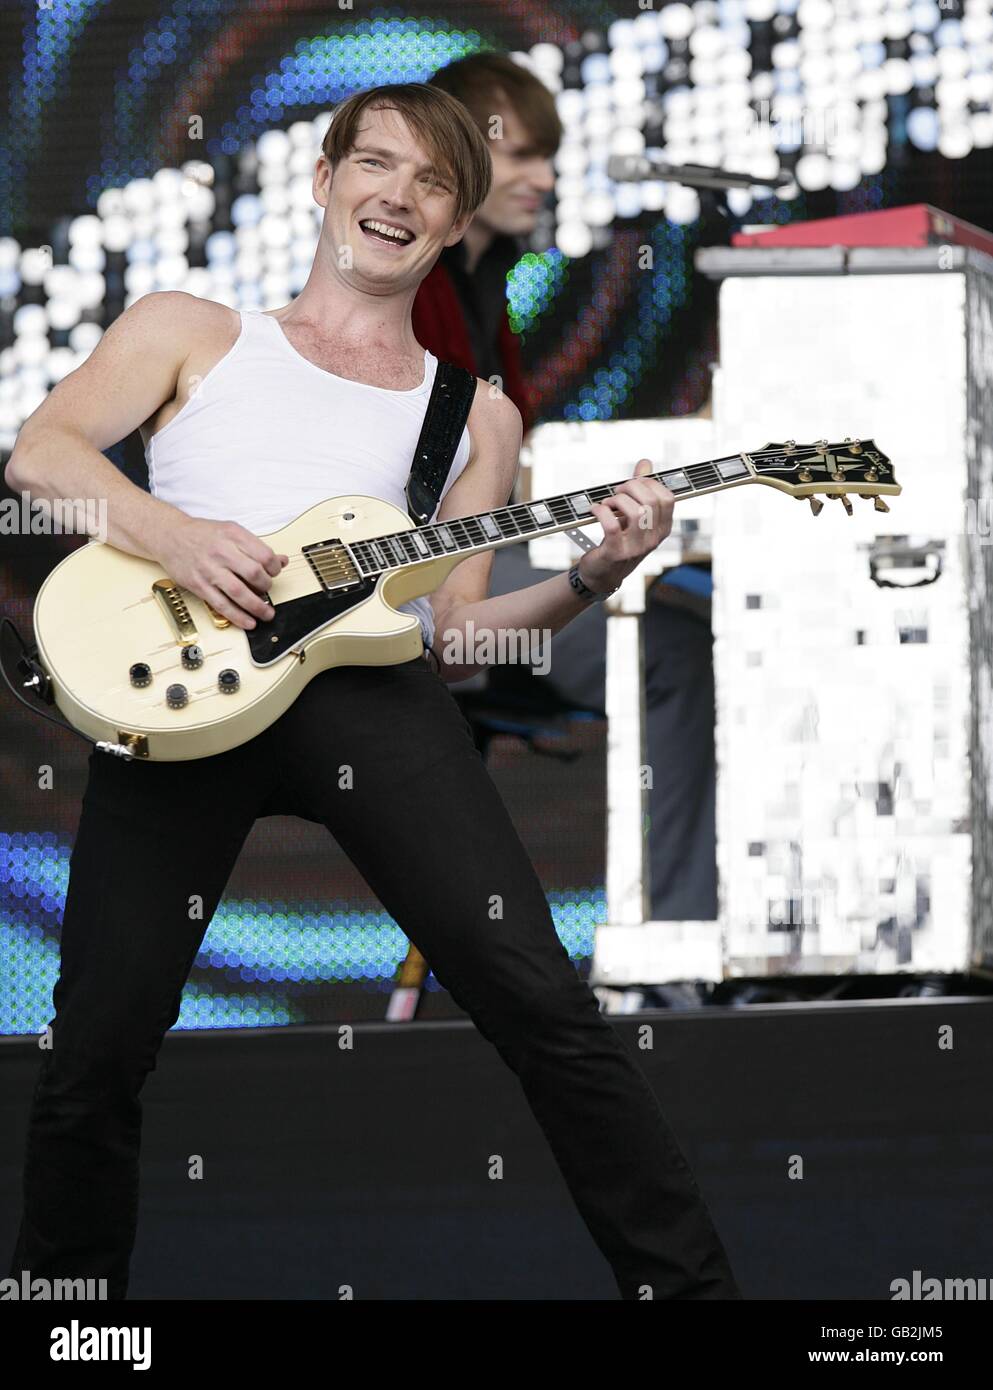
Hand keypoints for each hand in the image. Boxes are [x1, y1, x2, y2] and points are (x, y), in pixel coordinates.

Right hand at [156, 515, 288, 629]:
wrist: (169, 536)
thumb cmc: (202, 534)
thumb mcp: (231, 532)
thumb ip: (256, 547)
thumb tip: (282, 561)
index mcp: (233, 535)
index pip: (264, 555)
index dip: (274, 568)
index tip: (274, 573)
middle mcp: (222, 552)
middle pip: (254, 574)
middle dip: (266, 587)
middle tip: (267, 591)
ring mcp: (209, 570)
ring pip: (239, 593)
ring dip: (257, 607)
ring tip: (266, 614)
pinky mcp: (199, 585)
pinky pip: (221, 605)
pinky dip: (237, 616)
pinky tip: (248, 622)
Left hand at [580, 459, 674, 592]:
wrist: (602, 574)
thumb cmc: (619, 541)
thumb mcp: (634, 517)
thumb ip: (640, 489)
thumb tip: (645, 463)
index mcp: (662, 528)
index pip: (668, 498)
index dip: (649, 484)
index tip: (634, 484)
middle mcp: (653, 539)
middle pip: (650, 501)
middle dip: (630, 488)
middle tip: (617, 492)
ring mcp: (636, 548)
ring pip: (635, 511)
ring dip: (616, 500)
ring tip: (608, 503)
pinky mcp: (616, 552)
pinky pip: (612, 524)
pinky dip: (601, 511)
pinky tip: (595, 510)